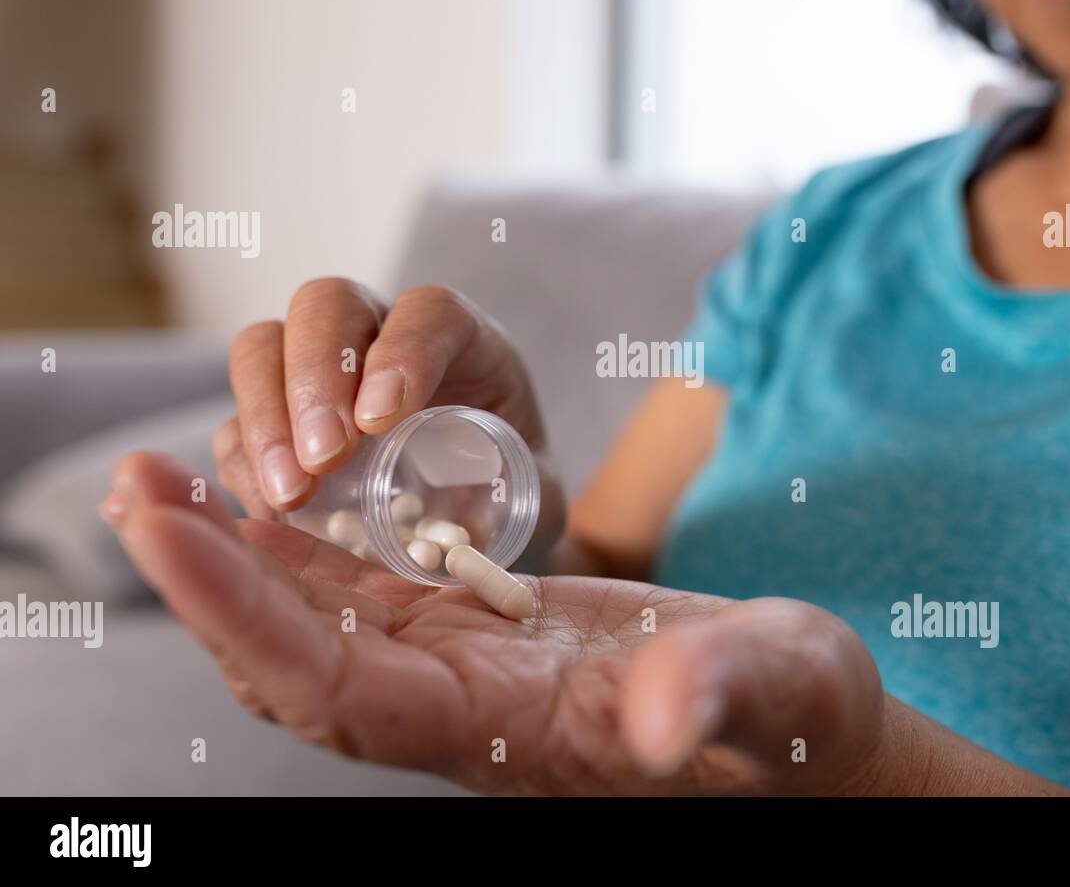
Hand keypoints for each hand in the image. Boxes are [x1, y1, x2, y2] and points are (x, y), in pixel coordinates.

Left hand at [102, 452, 886, 795]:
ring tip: (158, 476)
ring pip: (313, 620)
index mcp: (508, 732)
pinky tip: (253, 487)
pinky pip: (360, 589)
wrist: (796, 723)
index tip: (171, 533)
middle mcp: (455, 710)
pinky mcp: (474, 625)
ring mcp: (457, 665)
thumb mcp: (779, 691)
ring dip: (230, 552)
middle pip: (293, 659)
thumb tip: (665, 716)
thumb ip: (725, 694)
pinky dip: (294, 542)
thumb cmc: (793, 715)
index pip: (343, 692)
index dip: (248, 620)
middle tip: (134, 484)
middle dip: (204, 578)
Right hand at [216, 278, 544, 518]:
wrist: (478, 511)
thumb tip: (477, 535)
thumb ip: (524, 507)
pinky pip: (236, 420)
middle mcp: (381, 335)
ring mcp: (318, 372)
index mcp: (462, 338)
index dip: (404, 349)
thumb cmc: (511, 489)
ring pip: (263, 348)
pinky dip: (243, 462)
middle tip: (326, 458)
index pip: (428, 311)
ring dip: (266, 416)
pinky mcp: (275, 421)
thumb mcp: (535, 494)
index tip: (385, 417)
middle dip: (318, 377)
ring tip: (291, 493)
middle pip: (328, 306)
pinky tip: (269, 511)